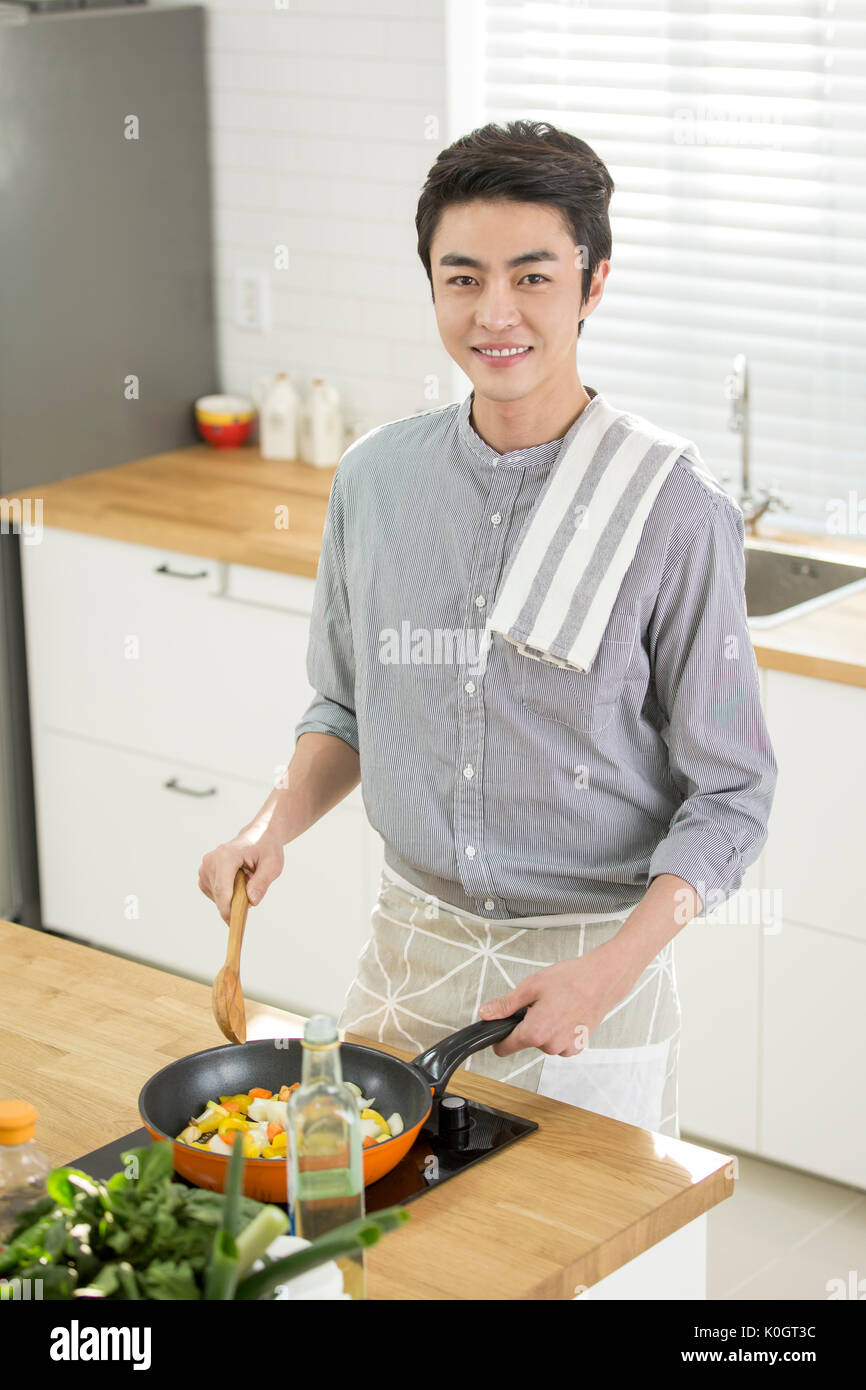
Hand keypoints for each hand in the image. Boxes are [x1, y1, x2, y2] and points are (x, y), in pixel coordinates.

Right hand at [198, 830, 284, 924]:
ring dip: (231, 898)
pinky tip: (237, 885)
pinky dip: (226, 895)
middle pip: (219, 895)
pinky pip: (213, 894)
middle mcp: (211, 860)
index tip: (234, 924)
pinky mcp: (204, 873)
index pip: (222, 889)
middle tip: (251, 901)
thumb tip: (252, 902)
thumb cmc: (266, 849)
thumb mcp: (273, 865)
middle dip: (234, 905)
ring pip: (216, 896)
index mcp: (226, 856)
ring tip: (246, 883)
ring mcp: (205, 867)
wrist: (258, 836)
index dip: (227, 909)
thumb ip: (262, 882)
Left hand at [478, 945, 627, 1058]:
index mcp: (535, 1033)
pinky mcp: (578, 1046)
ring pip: (543, 1042)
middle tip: (539, 1003)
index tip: (500, 1027)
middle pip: (525, 1042)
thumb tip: (485, 1014)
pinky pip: (558, 1042)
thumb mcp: (531, 987)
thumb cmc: (571, 980)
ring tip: (557, 1006)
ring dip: (544, 1028)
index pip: (505, 1048)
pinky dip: (558, 1031)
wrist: (603, 979)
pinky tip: (567, 1014)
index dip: (498, 1037)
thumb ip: (505, 1005)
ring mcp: (566, 1048)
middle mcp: (551, 1046)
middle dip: (527, 1024)